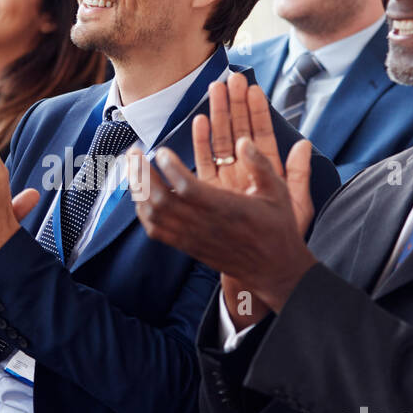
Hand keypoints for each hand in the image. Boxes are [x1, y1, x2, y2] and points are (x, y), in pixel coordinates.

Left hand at [129, 80, 316, 324]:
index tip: (162, 151)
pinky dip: (142, 211)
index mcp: (228, 209)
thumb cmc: (277, 229)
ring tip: (133, 167)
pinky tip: (139, 194)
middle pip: (162, 199)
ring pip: (154, 215)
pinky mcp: (187, 246)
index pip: (189, 188)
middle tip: (134, 152)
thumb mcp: (279, 193)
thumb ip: (261, 165)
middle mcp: (205, 225)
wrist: (273, 270)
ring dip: (138, 190)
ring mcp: (193, 237)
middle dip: (143, 174)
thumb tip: (243, 141)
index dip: (171, 169)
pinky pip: (156, 230)